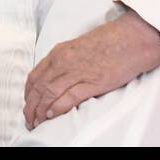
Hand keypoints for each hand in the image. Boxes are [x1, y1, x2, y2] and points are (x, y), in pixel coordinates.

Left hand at [22, 7, 159, 131]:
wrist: (132, 38)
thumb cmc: (109, 41)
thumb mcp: (78, 47)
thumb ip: (65, 60)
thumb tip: (56, 77)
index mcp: (59, 52)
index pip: (35, 76)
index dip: (28, 93)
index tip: (27, 103)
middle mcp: (63, 61)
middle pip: (39, 87)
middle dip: (30, 106)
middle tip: (28, 119)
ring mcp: (77, 72)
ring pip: (49, 93)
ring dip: (40, 110)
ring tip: (36, 122)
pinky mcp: (92, 82)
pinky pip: (69, 97)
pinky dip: (57, 108)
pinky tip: (51, 115)